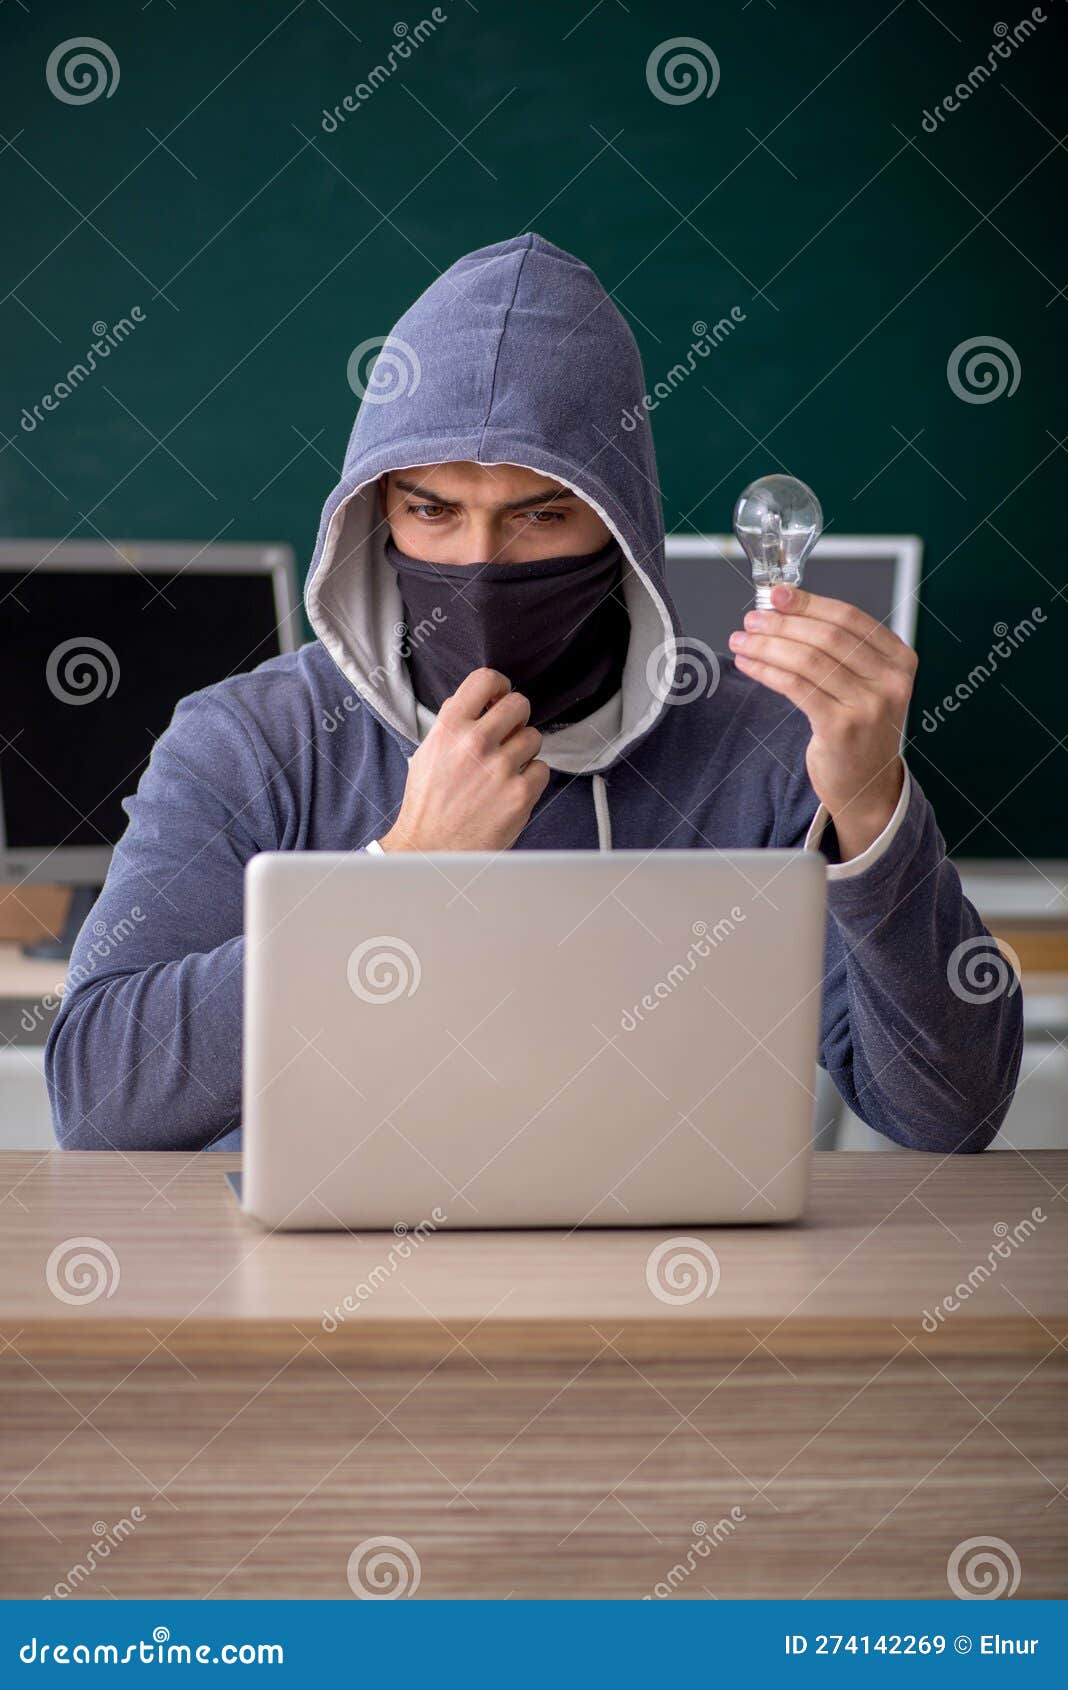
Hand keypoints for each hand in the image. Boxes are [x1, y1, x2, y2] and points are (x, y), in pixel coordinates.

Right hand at [378, 668, 549, 852]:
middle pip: (519, 704)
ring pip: (534, 737)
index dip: (500, 686)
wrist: (432, 849)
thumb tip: (480, 701)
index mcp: (449, 728)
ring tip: (505, 769)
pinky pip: (542, 769)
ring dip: (524, 750)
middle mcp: (475, 743)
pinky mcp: (520, 794)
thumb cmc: (429, 803)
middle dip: (517, 718)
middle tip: (509, 734)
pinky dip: (531, 778)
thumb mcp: (428, 752)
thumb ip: (453, 723)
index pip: (485, 680)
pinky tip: (511, 789)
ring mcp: (500, 768)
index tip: (501, 697)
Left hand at [728, 585, 915, 859]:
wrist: (866, 784)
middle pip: (827, 636)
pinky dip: (767, 671)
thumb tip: (784, 607)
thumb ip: (838, 649)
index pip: (849, 618)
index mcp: (899, 659)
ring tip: (742, 640)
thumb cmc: (858, 727)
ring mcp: (868, 706)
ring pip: (807, 660)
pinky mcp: (841, 728)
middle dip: (783, 623)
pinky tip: (749, 664)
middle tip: (752, 619)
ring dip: (768, 645)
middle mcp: (890, 680)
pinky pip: (796, 687)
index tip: (776, 594)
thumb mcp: (864, 682)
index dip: (809, 602)